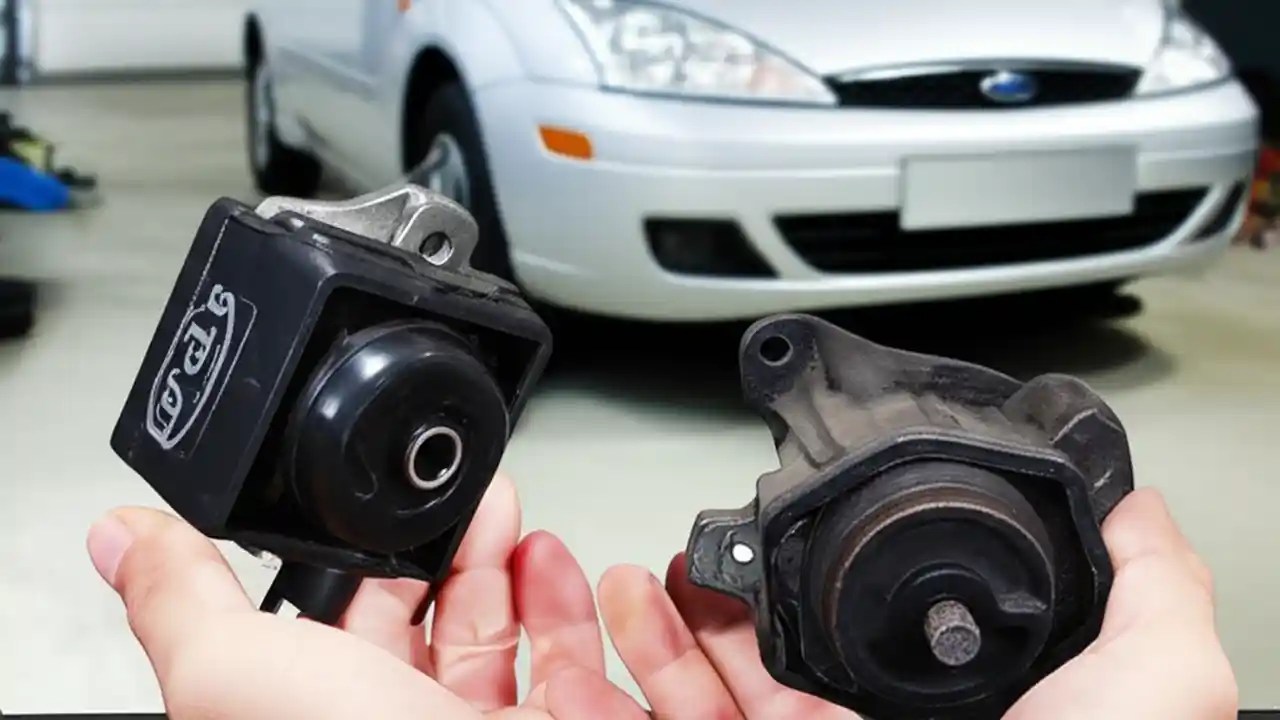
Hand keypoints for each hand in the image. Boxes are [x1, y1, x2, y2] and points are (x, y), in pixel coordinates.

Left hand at [87, 476, 647, 719]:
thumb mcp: (242, 676)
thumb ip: (186, 603)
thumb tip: (119, 536)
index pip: (341, 628)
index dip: (370, 559)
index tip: (398, 502)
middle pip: (432, 627)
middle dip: (457, 551)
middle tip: (480, 496)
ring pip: (508, 644)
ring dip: (519, 573)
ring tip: (524, 523)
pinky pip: (578, 668)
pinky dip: (577, 611)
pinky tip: (574, 569)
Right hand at [596, 489, 1237, 719]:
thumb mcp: (1150, 680)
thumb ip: (1149, 589)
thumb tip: (1135, 511)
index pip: (855, 647)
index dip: (809, 592)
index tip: (775, 535)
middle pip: (759, 668)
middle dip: (715, 601)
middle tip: (696, 548)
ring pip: (697, 695)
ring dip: (658, 627)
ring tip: (638, 570)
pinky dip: (623, 672)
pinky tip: (624, 609)